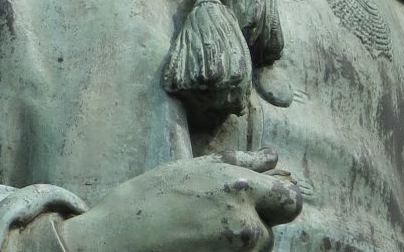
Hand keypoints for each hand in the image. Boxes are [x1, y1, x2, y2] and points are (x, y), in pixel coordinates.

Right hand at [56, 149, 300, 251]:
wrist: (116, 243)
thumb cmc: (146, 200)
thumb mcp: (191, 168)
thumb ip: (238, 164)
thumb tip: (272, 160)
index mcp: (236, 188)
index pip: (288, 197)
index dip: (277, 198)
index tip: (264, 199)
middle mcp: (244, 223)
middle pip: (275, 226)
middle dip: (260, 221)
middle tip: (226, 218)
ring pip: (258, 247)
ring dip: (242, 240)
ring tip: (202, 233)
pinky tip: (201, 246)